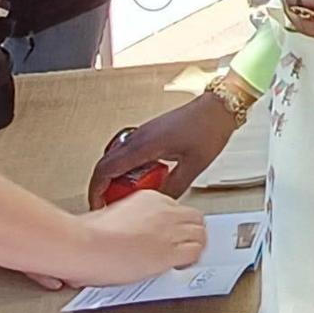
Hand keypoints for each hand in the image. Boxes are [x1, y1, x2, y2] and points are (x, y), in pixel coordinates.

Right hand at [55, 189, 207, 286]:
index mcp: (148, 198)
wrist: (85, 246)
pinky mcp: (171, 250)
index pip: (174, 208)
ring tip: (185, 257)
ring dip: (194, 245)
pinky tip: (181, 266)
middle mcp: (163, 210)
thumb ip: (121, 222)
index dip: (173, 224)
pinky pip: (195, 252)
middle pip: (193, 217)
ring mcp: (169, 229)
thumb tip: (121, 233)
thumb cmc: (86, 235)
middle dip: (190, 232)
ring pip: (200, 233)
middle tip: (183, 244)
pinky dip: (191, 260)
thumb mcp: (106, 217)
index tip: (166, 234)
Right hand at [88, 92, 238, 207]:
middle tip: (109, 203)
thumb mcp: (193, 166)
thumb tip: (161, 204)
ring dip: (115, 177)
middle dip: (102, 186)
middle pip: (106, 163)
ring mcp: (143, 134)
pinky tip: (143, 178)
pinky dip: (127, 169)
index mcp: (144, 145)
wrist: (217, 107)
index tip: (96, 204)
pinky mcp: (150, 133)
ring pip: (116, 158)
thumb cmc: (208, 128)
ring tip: (126, 193)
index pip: (106, 169)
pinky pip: (129, 153)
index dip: (96, 190)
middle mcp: (139, 137)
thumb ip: (174, 188)